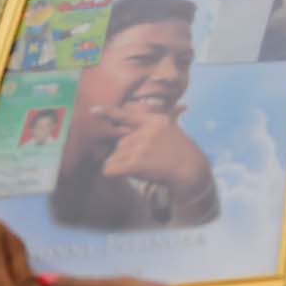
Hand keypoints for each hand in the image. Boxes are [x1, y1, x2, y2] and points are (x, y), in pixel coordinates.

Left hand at [94, 104, 210, 191]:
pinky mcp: (137, 162)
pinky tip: (128, 174)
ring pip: (114, 157)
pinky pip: (111, 168)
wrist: (193, 170)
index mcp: (155, 121)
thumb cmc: (182, 153)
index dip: (108, 113)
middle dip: (126, 155)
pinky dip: (113, 173)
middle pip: (119, 144)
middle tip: (148, 161)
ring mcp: (141, 146)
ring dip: (123, 166)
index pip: (127, 116)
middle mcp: (146, 130)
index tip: (93, 111)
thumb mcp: (172, 131)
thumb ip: (152, 128)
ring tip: (146, 167)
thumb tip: (134, 132)